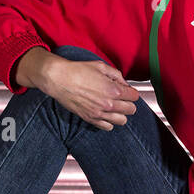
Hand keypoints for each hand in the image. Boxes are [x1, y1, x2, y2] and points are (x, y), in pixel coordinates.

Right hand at [17, 49, 140, 129]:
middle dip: (129, 103)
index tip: (127, 90)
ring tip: (114, 107)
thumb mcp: (101, 66)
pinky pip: (108, 127)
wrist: (59, 79)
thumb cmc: (78, 71)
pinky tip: (105, 113)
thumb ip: (116, 75)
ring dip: (121, 114)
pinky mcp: (90, 119)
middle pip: (131, 110)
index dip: (131, 92)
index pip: (134, 96)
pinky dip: (109, 122)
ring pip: (122, 121)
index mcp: (114, 90)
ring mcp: (100, 114)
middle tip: (122, 98)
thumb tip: (124, 83)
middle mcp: (109, 104)